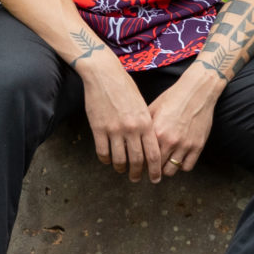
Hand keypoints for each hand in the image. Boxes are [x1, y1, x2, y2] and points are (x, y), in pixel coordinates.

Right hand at [81, 62, 158, 180]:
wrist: (104, 74)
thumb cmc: (125, 88)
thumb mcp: (142, 106)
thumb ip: (146, 125)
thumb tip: (148, 145)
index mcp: (146, 123)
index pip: (154, 154)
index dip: (155, 170)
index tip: (155, 178)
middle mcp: (132, 128)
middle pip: (137, 161)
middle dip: (137, 174)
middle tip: (136, 178)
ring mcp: (114, 129)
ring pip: (119, 160)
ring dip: (121, 169)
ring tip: (121, 170)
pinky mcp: (99, 128)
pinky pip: (103, 152)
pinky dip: (106, 160)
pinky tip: (107, 160)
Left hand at [147, 65, 223, 177]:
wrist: (197, 91)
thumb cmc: (173, 98)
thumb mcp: (152, 109)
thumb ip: (143, 126)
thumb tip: (131, 139)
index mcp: (156, 131)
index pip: (143, 157)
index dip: (139, 162)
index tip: (139, 163)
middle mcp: (170, 140)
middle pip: (155, 167)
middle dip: (151, 169)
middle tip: (150, 167)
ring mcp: (185, 145)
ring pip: (171, 170)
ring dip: (165, 169)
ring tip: (163, 164)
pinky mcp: (197, 146)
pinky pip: (187, 167)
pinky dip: (181, 166)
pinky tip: (177, 159)